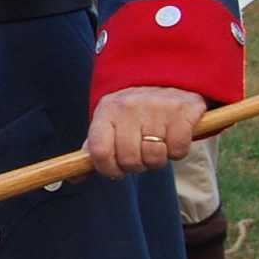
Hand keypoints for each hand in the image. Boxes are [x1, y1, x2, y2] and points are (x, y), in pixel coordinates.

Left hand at [86, 86, 206, 177]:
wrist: (168, 80)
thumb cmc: (135, 113)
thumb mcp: (110, 123)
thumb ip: (94, 149)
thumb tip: (75, 178)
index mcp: (107, 110)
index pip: (99, 152)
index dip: (108, 169)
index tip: (117, 170)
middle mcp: (130, 107)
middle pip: (129, 159)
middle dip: (137, 166)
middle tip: (141, 154)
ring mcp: (157, 107)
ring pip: (155, 158)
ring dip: (158, 160)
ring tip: (158, 144)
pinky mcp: (183, 110)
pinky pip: (178, 151)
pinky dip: (177, 152)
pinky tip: (174, 137)